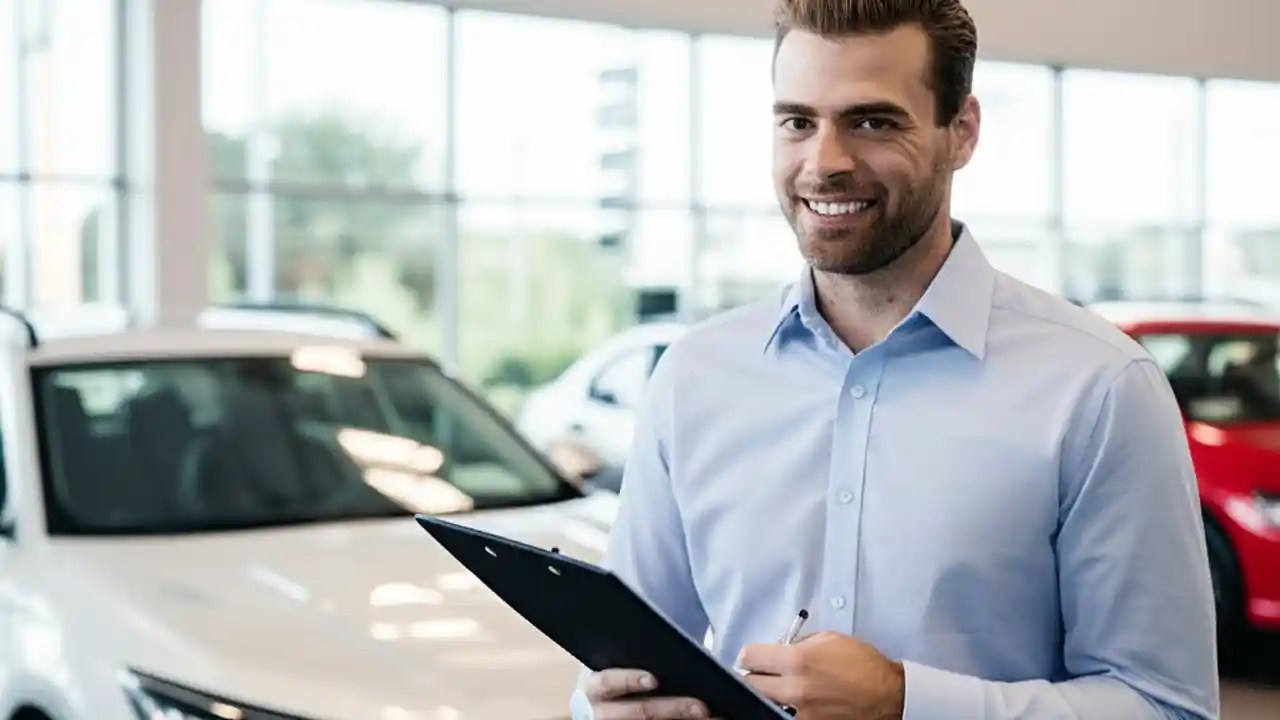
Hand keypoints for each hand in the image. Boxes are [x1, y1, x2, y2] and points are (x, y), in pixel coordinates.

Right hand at [584, 668, 716, 718]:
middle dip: (671, 708)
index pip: (608, 682)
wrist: (604, 703)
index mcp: (594, 686)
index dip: (629, 680)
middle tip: (700, 706)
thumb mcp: (618, 665)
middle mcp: (599, 712)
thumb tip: (680, 654)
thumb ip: (638, 658)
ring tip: (709, 717)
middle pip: (637, 712)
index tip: (654, 680)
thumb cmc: (619, 676)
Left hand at [738, 632, 905, 719]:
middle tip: (765, 673)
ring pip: (765, 703)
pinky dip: (785, 709)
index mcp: (797, 660)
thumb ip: (800, 643)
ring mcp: (800, 713)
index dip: (750, 655)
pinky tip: (796, 702)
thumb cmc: (862, 664)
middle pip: (751, 683)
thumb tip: (780, 650)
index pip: (749, 657)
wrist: (888, 696)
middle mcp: (794, 689)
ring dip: (769, 695)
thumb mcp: (830, 639)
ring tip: (782, 689)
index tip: (754, 657)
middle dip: (755, 676)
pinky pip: (784, 716)